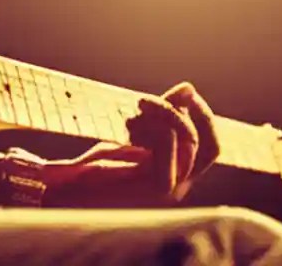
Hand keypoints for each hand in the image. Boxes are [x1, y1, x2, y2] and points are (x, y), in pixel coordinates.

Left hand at [41, 82, 219, 207]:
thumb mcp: (135, 135)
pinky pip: (170, 149)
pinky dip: (155, 131)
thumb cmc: (98, 168)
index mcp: (177, 174)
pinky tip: (130, 132)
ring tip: (127, 121)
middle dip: (174, 111)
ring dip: (160, 117)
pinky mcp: (155, 189)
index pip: (211, 145)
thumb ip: (161, 115)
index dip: (203, 114)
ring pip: (187, 142)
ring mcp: (170, 190)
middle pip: (202, 142)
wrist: (70, 193)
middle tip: (143, 101)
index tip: (185, 90)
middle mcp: (179, 185)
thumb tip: (188, 87)